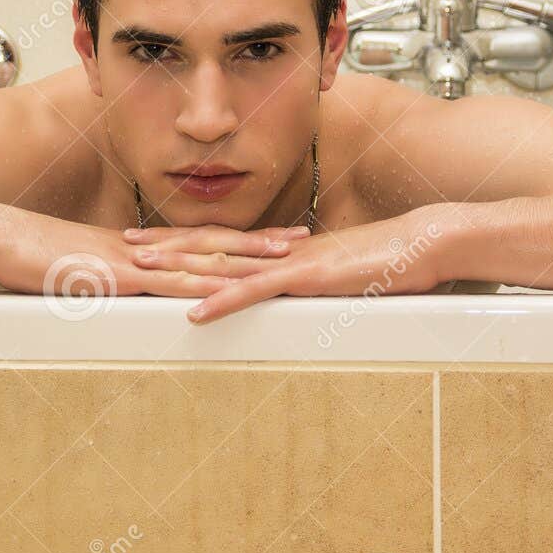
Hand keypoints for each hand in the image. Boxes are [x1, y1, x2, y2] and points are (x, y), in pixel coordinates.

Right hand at [0, 202, 292, 301]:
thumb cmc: (29, 257)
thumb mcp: (78, 273)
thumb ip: (107, 281)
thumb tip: (124, 293)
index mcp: (138, 246)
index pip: (198, 238)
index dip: (238, 238)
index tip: (271, 237)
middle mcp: (144, 248)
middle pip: (212, 242)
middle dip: (258, 243)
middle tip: (300, 241)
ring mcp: (133, 260)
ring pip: (200, 259)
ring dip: (243, 261)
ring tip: (282, 263)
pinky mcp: (116, 276)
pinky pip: (166, 282)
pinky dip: (199, 285)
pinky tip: (226, 289)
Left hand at [147, 207, 452, 322]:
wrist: (426, 241)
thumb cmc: (394, 257)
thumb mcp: (345, 270)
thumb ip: (318, 277)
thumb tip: (302, 285)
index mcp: (287, 248)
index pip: (229, 242)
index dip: (189, 241)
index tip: (155, 239)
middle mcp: (281, 250)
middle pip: (214, 246)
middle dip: (167, 246)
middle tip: (125, 245)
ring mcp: (292, 262)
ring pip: (224, 264)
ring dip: (180, 267)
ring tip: (141, 269)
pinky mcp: (308, 279)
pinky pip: (258, 292)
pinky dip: (223, 301)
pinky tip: (196, 313)